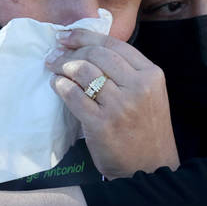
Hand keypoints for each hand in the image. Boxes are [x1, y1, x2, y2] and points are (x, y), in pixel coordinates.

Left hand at [47, 29, 179, 178]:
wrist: (150, 169)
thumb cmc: (146, 130)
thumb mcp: (149, 95)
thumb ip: (128, 72)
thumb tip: (88, 47)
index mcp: (152, 75)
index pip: (113, 45)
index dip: (84, 36)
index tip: (66, 36)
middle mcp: (138, 87)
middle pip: (96, 55)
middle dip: (71, 51)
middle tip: (56, 55)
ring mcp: (120, 106)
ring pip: (83, 72)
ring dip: (62, 66)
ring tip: (54, 68)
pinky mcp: (101, 124)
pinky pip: (73, 95)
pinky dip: (60, 86)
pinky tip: (57, 86)